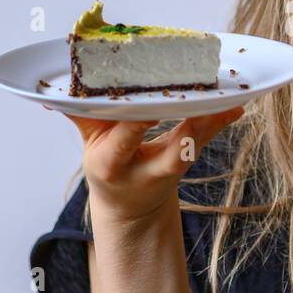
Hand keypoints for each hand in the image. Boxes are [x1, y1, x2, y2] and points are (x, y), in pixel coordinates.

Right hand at [56, 105, 244, 225]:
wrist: (129, 205)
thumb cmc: (108, 164)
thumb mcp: (91, 143)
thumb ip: (82, 115)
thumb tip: (55, 88)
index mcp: (110, 162)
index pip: (122, 141)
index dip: (135, 126)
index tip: (146, 109)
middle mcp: (142, 169)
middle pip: (168, 152)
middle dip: (185, 132)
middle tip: (201, 106)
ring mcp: (168, 170)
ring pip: (192, 148)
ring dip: (210, 124)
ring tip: (229, 102)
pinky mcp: (185, 164)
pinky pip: (204, 141)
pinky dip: (219, 122)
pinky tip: (237, 106)